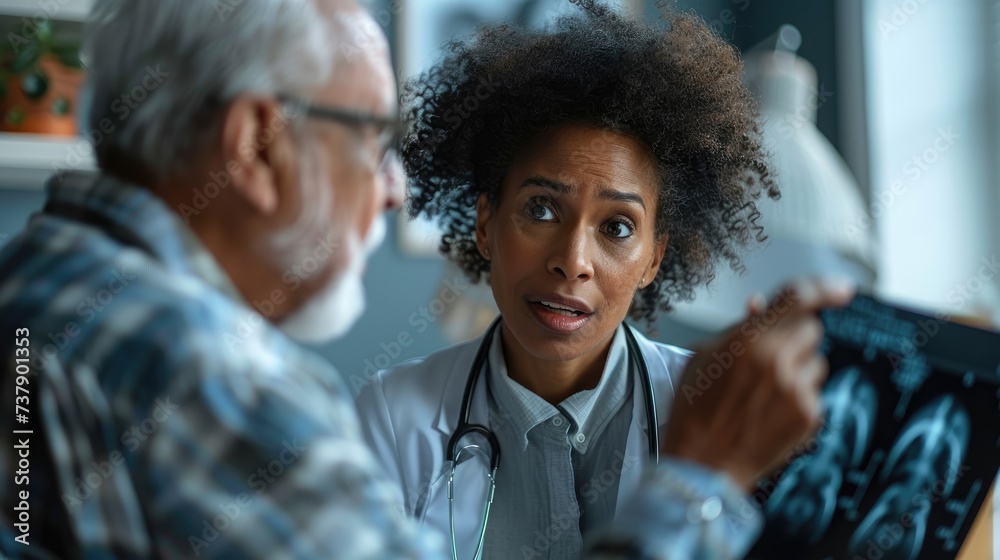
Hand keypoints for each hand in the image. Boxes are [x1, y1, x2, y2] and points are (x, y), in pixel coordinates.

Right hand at [660, 277, 854, 490]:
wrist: (702, 463)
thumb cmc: (694, 409)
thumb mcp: (704, 357)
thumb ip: (737, 328)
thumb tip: (760, 303)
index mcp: (748, 339)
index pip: (798, 298)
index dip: (824, 287)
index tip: (841, 289)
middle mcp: (777, 360)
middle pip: (812, 329)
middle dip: (795, 336)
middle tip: (773, 354)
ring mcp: (797, 390)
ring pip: (817, 362)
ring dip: (799, 368)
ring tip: (767, 390)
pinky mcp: (809, 416)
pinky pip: (815, 393)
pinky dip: (799, 398)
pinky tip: (771, 412)